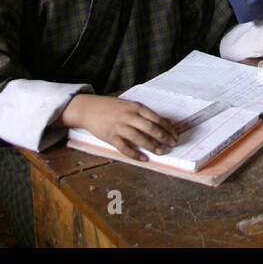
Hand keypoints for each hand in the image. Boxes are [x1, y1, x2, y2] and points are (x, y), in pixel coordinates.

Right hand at [60, 94, 176, 160]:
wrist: (88, 108)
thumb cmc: (111, 107)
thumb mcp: (129, 105)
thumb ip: (145, 113)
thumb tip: (165, 122)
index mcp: (135, 107)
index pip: (156, 118)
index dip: (167, 128)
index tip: (174, 135)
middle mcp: (128, 116)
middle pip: (150, 128)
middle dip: (163, 137)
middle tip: (171, 144)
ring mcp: (119, 127)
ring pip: (139, 138)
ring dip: (152, 146)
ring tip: (161, 152)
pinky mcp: (110, 137)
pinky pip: (125, 147)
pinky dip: (135, 154)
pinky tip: (144, 158)